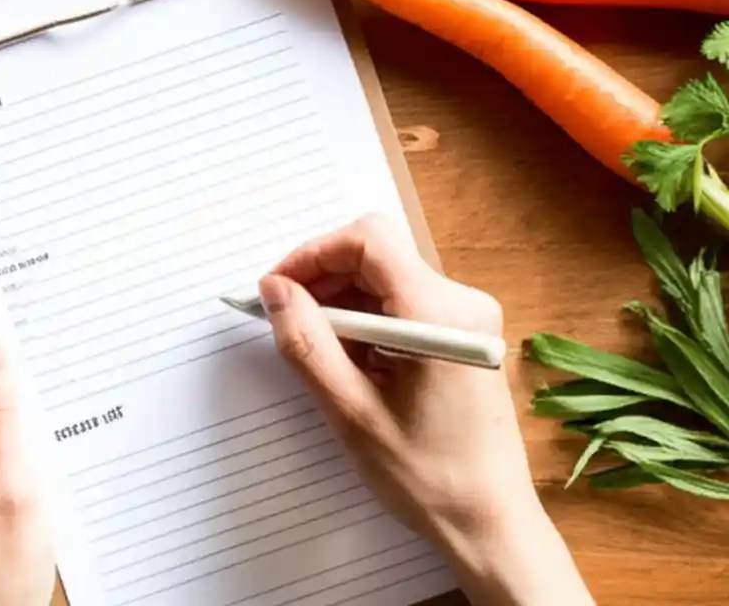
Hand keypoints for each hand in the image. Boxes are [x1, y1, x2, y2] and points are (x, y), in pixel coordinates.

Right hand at [258, 215, 591, 605]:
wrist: (488, 521)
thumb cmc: (426, 476)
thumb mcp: (350, 410)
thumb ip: (306, 343)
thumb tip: (274, 290)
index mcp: (440, 314)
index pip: (368, 241)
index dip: (312, 254)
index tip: (276, 289)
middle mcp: (461, 302)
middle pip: (375, 255)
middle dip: (322, 280)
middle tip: (285, 323)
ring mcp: (466, 318)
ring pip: (384, 279)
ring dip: (342, 304)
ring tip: (320, 355)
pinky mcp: (461, 335)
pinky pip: (401, 304)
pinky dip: (365, 322)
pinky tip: (350, 364)